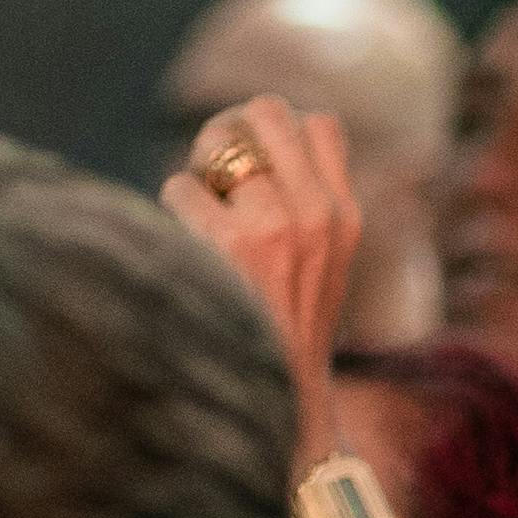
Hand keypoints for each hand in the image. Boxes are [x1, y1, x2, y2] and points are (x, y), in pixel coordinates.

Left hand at [165, 97, 364, 459]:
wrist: (279, 405)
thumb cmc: (288, 339)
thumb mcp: (325, 270)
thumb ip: (308, 210)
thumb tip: (249, 145)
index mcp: (346, 218)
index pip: (321, 124)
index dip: (278, 131)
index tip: (255, 165)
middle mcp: (318, 214)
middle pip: (268, 112)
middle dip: (230, 132)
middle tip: (212, 174)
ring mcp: (277, 227)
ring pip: (219, 144)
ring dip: (197, 172)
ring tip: (198, 215)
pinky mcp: (231, 246)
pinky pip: (182, 188)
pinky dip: (171, 212)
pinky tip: (183, 246)